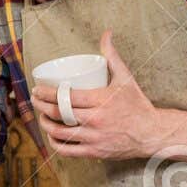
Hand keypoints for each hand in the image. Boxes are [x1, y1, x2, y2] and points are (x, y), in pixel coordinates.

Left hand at [32, 31, 171, 159]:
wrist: (152, 133)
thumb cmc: (137, 104)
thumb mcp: (125, 78)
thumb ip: (112, 56)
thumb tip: (106, 33)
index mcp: (100, 100)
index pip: (65, 96)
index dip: (45, 93)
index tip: (37, 89)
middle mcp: (95, 120)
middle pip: (58, 113)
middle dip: (40, 106)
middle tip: (34, 100)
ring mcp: (94, 138)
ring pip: (59, 132)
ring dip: (45, 124)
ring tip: (41, 116)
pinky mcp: (95, 152)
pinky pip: (68, 150)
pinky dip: (55, 144)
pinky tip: (51, 136)